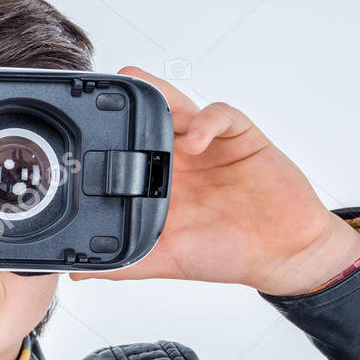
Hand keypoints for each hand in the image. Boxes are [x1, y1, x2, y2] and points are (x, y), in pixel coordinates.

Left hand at [71, 66, 359, 295]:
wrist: (283, 254)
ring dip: (162, 95)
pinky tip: (194, 141)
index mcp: (161, 181)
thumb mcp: (167, 261)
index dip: (109, 135)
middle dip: (132, 103)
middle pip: (151, 120)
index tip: (81, 128)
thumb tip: (76, 272)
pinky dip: (207, 122)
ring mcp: (211, 145)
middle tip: (109, 87)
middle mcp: (182, 158)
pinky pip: (222, 116)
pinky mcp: (242, 137)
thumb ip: (124, 264)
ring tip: (140, 87)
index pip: (129, 149)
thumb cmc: (227, 254)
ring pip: (181, 107)